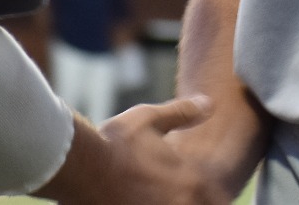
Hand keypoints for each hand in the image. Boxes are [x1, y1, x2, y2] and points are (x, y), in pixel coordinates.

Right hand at [44, 95, 227, 204]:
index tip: (206, 190)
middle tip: (183, 191)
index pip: (219, 199)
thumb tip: (209, 104)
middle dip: (199, 201)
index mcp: (190, 182)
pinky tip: (145, 201)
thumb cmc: (114, 142)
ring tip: (163, 196)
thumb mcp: (149, 119)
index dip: (215, 196)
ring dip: (175, 204)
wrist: (79, 167)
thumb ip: (182, 113)